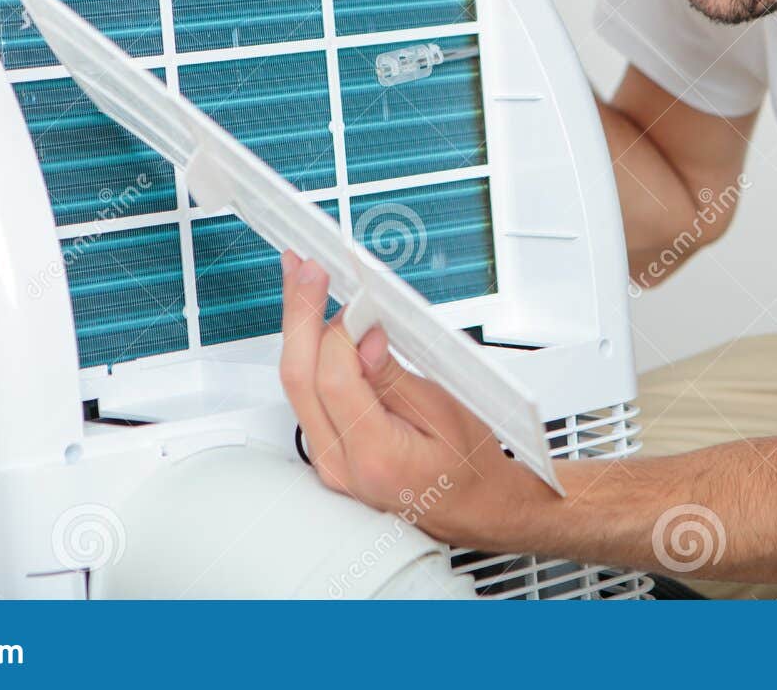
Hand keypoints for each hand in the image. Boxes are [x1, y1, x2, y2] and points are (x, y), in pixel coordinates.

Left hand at [275, 249, 552, 545]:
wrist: (479, 506)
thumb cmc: (472, 467)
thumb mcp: (446, 411)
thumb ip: (394, 375)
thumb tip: (362, 338)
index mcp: (375, 457)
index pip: (333, 379)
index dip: (341, 330)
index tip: (356, 298)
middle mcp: (340, 466)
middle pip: (298, 379)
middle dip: (299, 314)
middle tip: (304, 269)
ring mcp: (329, 462)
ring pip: (297, 386)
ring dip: (298, 330)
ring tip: (303, 285)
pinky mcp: (329, 452)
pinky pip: (308, 397)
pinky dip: (309, 354)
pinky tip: (314, 325)